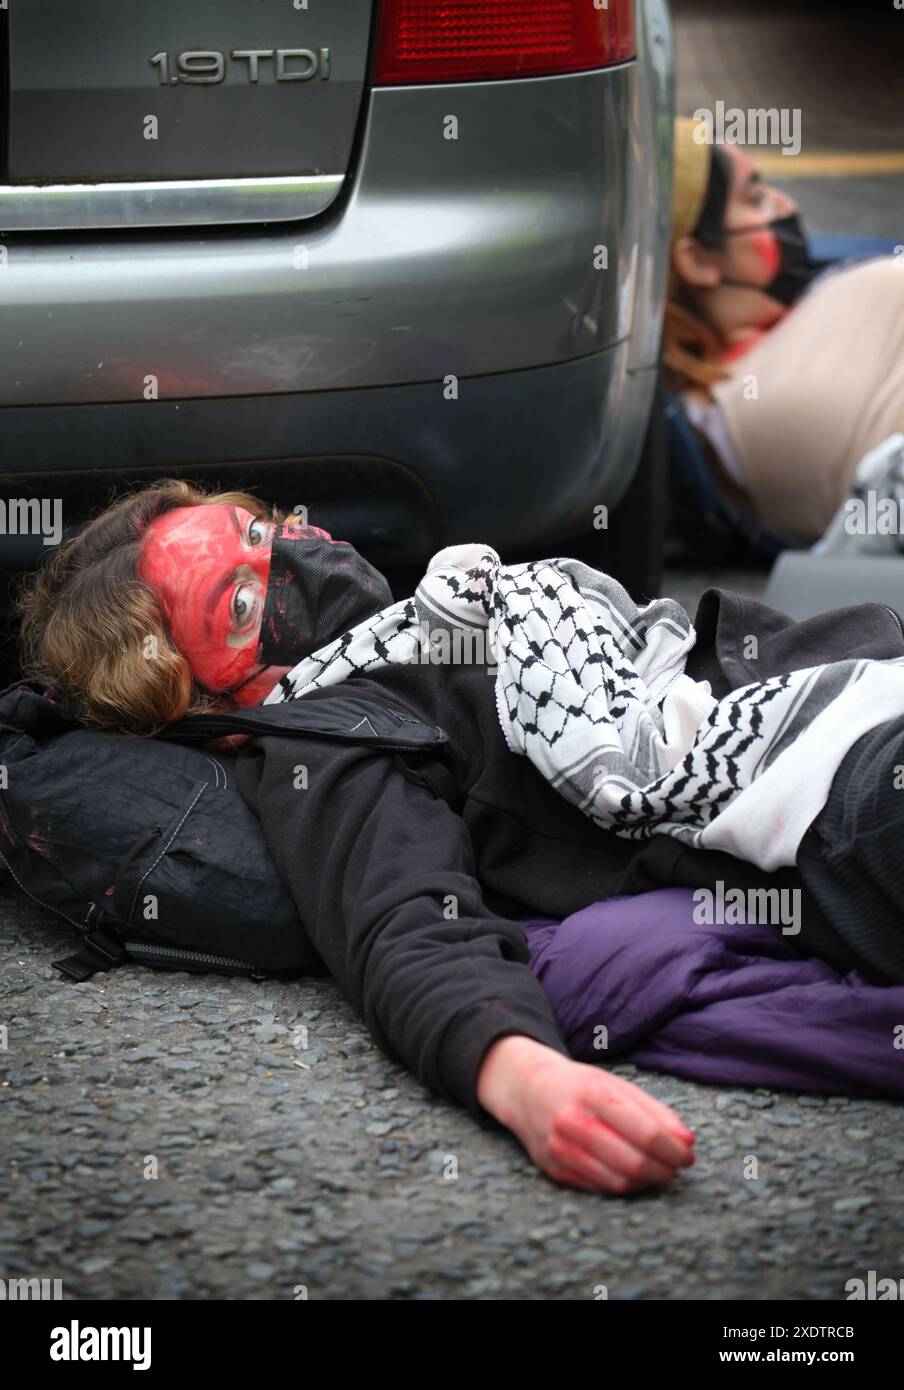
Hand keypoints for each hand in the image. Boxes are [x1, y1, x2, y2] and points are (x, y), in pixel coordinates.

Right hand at [477, 1035, 695, 1193]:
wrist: (526, 1090)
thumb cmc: (580, 1086)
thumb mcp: (616, 1085)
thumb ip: (654, 1111)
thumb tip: (687, 1142)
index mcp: (593, 1092)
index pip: (645, 1131)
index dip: (673, 1149)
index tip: (688, 1154)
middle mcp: (573, 1121)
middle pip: (634, 1161)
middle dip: (665, 1169)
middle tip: (677, 1166)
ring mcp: (561, 1148)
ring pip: (619, 1181)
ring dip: (647, 1181)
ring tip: (659, 1171)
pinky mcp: (555, 1170)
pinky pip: (601, 1188)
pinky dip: (625, 1186)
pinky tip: (634, 1175)